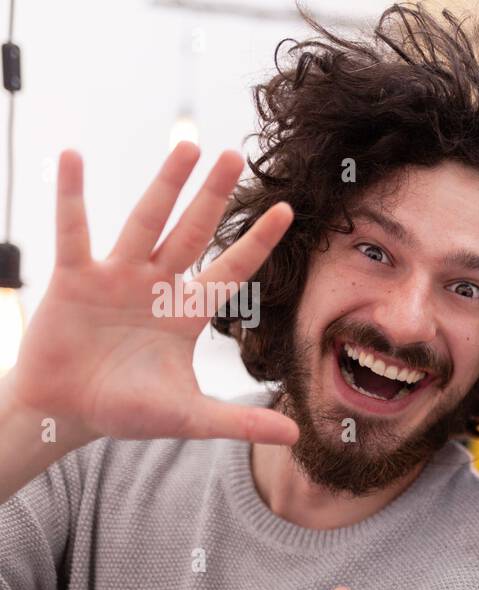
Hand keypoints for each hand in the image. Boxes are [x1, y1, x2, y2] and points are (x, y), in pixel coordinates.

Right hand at [8, 144, 299, 446]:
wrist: (66, 413)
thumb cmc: (126, 411)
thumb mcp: (190, 418)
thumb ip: (240, 423)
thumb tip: (293, 436)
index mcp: (187, 313)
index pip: (232, 269)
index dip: (258, 241)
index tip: (286, 210)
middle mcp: (157, 286)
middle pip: (193, 232)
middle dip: (213, 196)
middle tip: (235, 155)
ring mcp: (117, 277)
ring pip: (146, 222)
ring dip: (166, 185)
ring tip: (186, 145)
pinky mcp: (75, 279)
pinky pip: (74, 232)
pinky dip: (72, 197)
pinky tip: (72, 158)